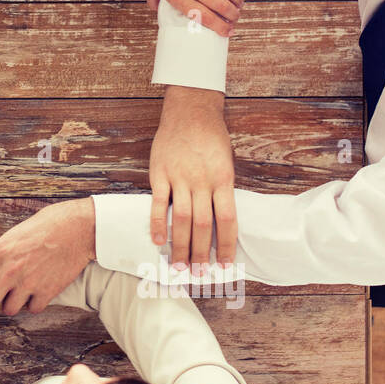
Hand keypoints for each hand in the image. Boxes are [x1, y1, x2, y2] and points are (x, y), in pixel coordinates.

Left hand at [0, 198, 94, 324]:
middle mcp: (9, 272)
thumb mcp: (9, 240)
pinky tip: (36, 290)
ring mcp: (28, 283)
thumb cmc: (38, 231)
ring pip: (9, 310)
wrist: (71, 229)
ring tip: (19, 289)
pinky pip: (32, 309)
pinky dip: (32, 304)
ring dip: (11, 304)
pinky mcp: (47, 291)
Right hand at [150, 86, 237, 272]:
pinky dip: (157, 223)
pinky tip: (157, 241)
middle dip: (202, 253)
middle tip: (199, 274)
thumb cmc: (211, 137)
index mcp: (223, 180)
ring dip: (180, 245)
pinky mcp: (160, 172)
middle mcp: (202, 181)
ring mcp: (180, 177)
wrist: (191, 110)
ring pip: (181, 218)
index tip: (226, 265)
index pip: (228, 220)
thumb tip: (222, 221)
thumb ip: (222, 190)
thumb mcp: (226, 162)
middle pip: (204, 225)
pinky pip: (158, 202)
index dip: (227, 246)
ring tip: (179, 265)